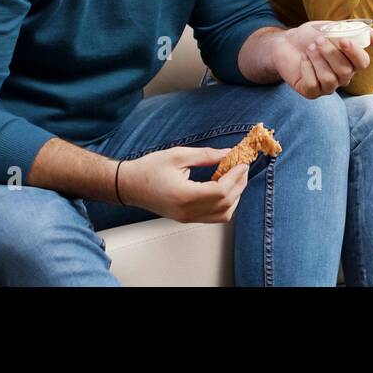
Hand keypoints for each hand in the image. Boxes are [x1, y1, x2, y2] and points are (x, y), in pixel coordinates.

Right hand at [118, 145, 247, 222]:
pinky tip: (223, 187)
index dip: (236, 177)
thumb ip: (206, 155)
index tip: (242, 163)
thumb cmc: (149, 169)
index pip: (221, 192)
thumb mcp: (178, 155)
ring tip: (234, 177)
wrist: (129, 185)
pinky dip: (225, 204)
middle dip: (239, 185)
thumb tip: (228, 153)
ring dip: (234, 197)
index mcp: (184, 196)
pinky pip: (213, 217)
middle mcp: (187, 212)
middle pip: (225, 204)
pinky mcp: (186, 218)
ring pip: (223, 215)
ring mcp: (187, 218)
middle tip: (242, 168)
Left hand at [271, 21, 372, 97]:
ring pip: (329, 80)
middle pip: (345, 72)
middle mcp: (342, 77)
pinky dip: (306, 69)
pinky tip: (303, 60)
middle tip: (318, 40)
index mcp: (352, 62)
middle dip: (330, 54)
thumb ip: (359, 33)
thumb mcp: (335, 28)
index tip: (342, 40)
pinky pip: (313, 86)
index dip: (354, 53)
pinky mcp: (311, 92)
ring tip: (309, 48)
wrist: (287, 41)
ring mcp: (327, 87)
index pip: (363, 63)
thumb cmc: (313, 35)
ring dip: (317, 60)